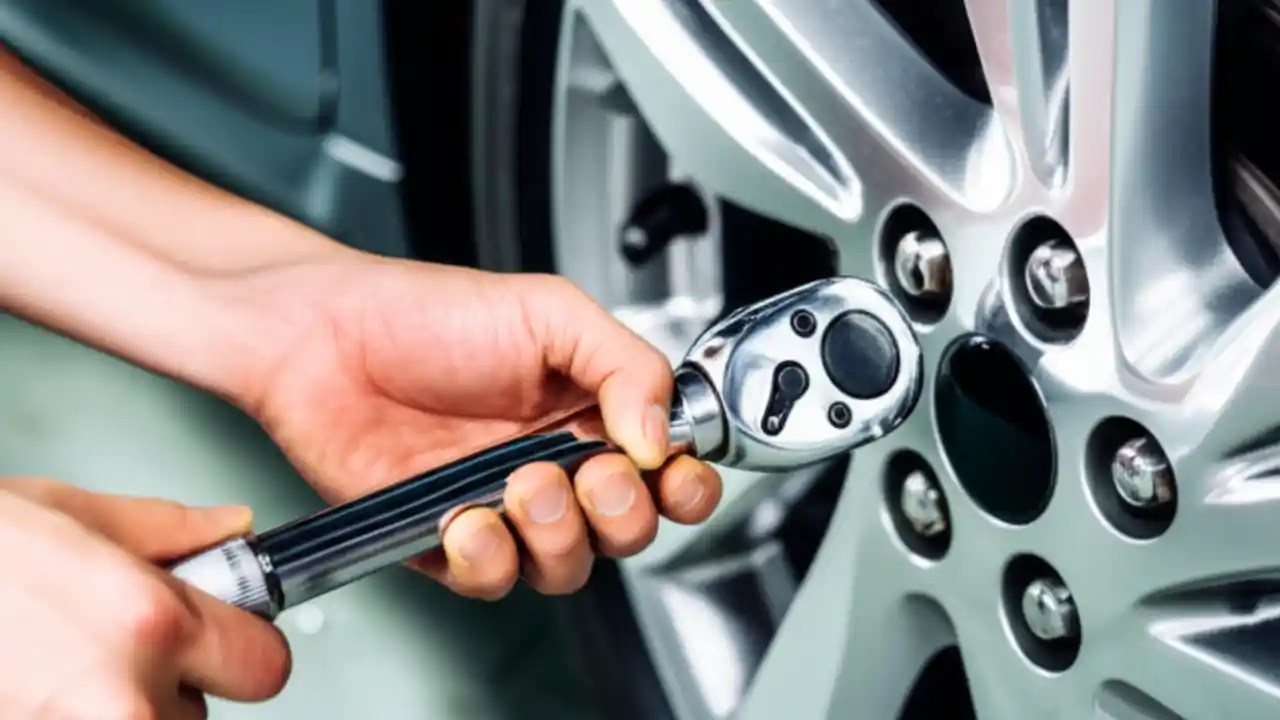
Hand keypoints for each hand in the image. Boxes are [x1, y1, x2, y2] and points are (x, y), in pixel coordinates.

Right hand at [0, 477, 289, 718]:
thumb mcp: (67, 513)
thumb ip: (170, 529)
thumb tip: (233, 527)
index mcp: (151, 622)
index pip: (266, 663)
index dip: (248, 646)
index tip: (228, 634)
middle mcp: (127, 699)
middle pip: (205, 710)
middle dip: (179, 681)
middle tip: (126, 646)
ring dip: (133, 708)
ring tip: (71, 664)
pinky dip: (84, 718)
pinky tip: (46, 688)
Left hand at [232, 252, 723, 599]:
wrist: (324, 335)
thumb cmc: (428, 315)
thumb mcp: (549, 310)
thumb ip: (625, 364)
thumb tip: (664, 435)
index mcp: (593, 412)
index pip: (669, 471)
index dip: (686, 485)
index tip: (674, 473)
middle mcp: (556, 466)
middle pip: (630, 530)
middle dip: (624, 511)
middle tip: (594, 474)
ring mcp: (504, 508)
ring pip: (569, 565)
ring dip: (559, 535)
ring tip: (524, 483)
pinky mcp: (448, 542)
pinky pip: (493, 579)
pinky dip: (490, 558)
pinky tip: (471, 518)